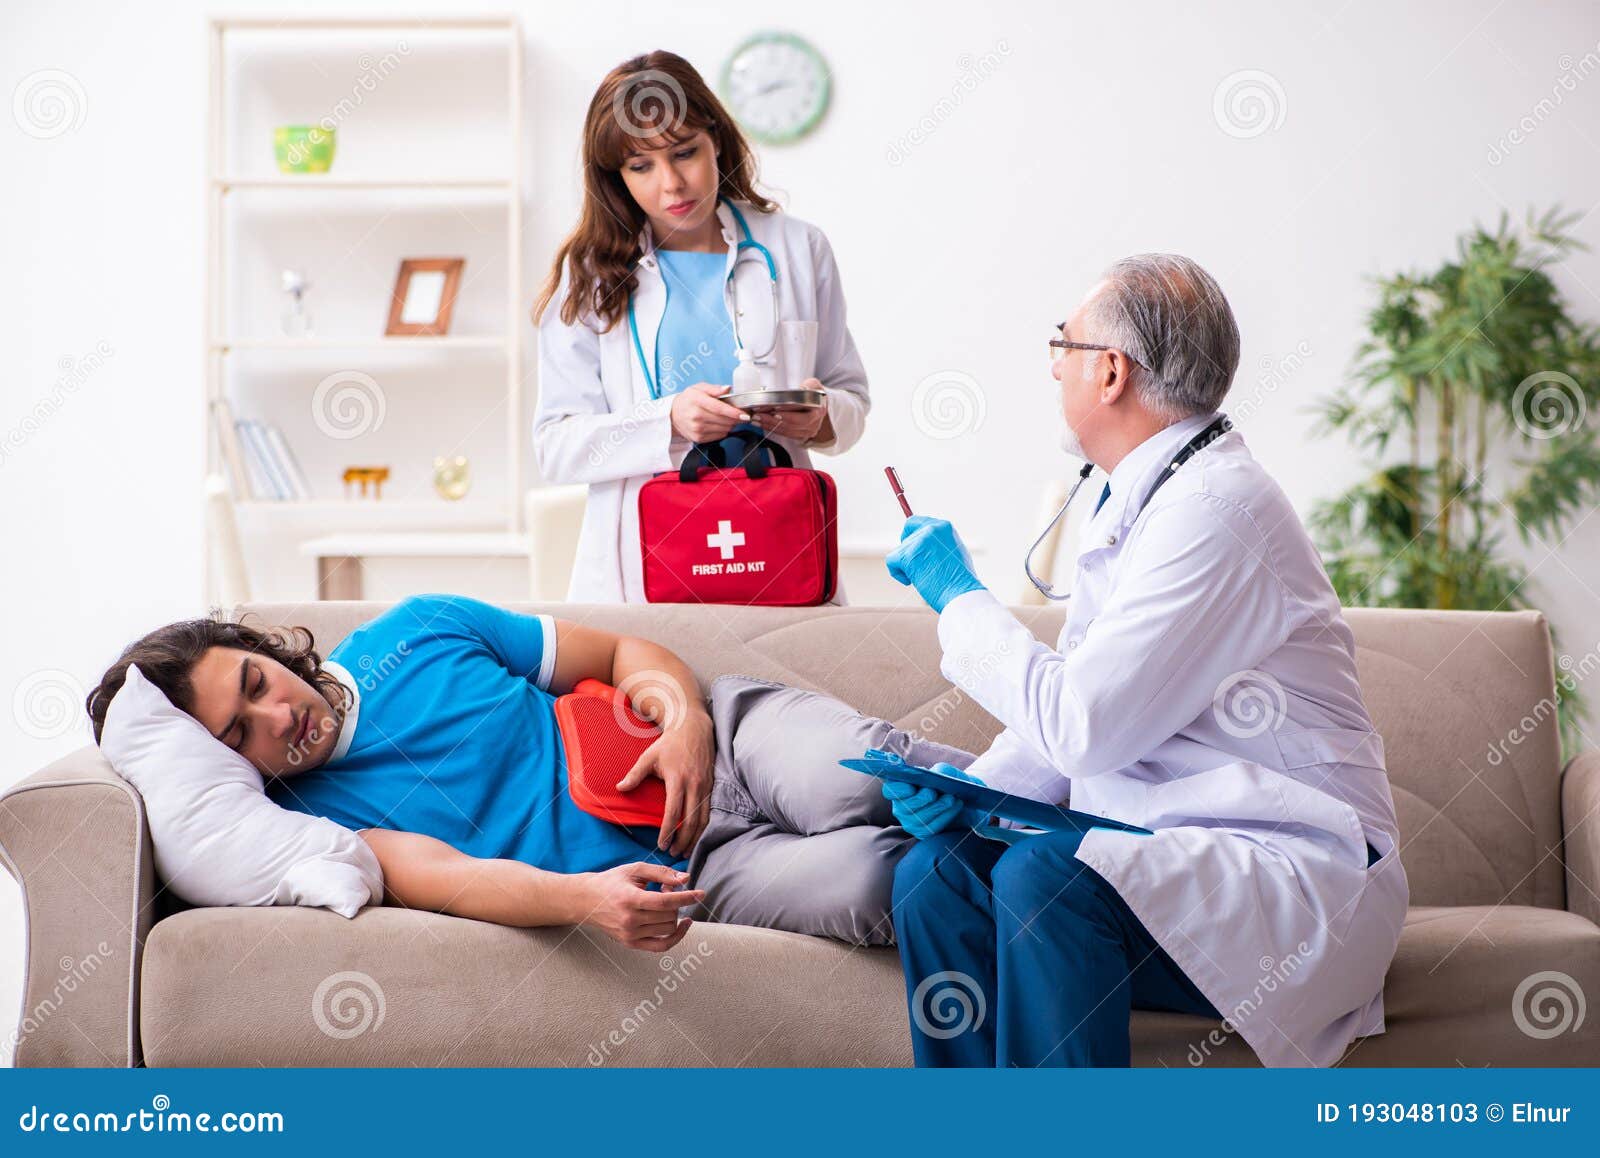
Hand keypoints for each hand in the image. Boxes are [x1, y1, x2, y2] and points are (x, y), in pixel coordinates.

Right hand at [579, 862, 703, 951]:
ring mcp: (630, 935)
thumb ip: (661, 872)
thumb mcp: (634, 869)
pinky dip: (676, 937)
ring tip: (662, 902)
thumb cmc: (612, 881)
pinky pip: (661, 946)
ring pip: (668, 929)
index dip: (686, 898)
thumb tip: (685, 879)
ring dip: (673, 914)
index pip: (665, 902)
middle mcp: (629, 920)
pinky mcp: (631, 944)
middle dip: (676, 901)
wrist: (586, 900)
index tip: (701, 893)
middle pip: (669, 915)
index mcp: (629, 899)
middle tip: (667, 889)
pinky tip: (683, 924)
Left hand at [616, 711, 713, 855]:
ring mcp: (705, 786)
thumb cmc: (669, 743)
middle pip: (690, 820)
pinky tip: (696, 836)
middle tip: (673, 854)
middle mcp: (694, 785)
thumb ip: (635, 775)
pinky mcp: (711, 786)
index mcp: (677, 779)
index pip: (673, 812)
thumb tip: (620, 788)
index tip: (661, 845)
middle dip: (683, 840)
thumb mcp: (649, 756)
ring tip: (685, 851)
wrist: (694, 728)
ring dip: (695, 837)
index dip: (667, 831)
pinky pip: (709, 812)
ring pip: (703, 819)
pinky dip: (703, 827)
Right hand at [671, 383, 749, 442]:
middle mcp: (696, 416)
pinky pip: (719, 435)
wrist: (673, 415)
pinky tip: (719, 424)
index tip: (744, 414)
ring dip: (730, 424)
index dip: (734, 412)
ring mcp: (697, 429)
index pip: (719, 408)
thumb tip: (727, 388)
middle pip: (724, 420)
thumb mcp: (698, 388)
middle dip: (736, 418)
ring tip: (728, 418)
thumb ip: (714, 388)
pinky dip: (723, 430)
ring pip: (724, 429)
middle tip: (740, 414)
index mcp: (697, 401)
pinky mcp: (698, 438)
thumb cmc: (688, 400)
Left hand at [755, 379, 828, 441]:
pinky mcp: (798, 435)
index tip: (774, 411)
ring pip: (786, 431)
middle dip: (773, 421)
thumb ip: (809, 385)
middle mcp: (813, 424)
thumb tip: (802, 388)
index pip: (803, 418)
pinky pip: (783, 433)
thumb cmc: (814, 393)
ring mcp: (806, 431)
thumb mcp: (814, 385)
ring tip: (757, 418)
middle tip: (759, 415)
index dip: (788, 416)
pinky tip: (762, 423)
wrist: (818, 404)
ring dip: (769, 425)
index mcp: (818, 412)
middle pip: (791, 426)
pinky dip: (771, 428)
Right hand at [882, 762, 982, 838]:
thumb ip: (939, 770)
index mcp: (899, 788)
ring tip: (951, 798)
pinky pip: (932, 827)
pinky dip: (946, 815)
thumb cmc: (945, 782)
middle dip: (920, 799)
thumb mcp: (944, 771)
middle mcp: (900, 807)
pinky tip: (956, 805)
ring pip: (919, 818)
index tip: (912, 787)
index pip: (889, 791)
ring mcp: (910, 822)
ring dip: (936, 807)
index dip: (898, 790)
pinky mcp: (922, 832)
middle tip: (934, 793)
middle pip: (905, 807)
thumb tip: (936, 775)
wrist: (959, 798)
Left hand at [885, 515, 984, 611]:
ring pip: (899, 552)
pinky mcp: (908, 555)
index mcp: (944, 527)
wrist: (962, 594)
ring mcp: (920, 541)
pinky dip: (898, 574)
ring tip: (924, 578)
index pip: (915, 522)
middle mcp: (931, 529)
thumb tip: (921, 545)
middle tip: (920, 570)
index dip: (909, 534)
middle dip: (909, 555)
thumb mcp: (954, 553)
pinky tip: (911, 582)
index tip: (908, 546)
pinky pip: (891, 561)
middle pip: (905, 537)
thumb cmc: (960, 580)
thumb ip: (938, 544)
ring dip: (906, 567)